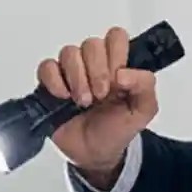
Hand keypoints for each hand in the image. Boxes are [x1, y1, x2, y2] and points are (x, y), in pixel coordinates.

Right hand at [36, 26, 159, 186]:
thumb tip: (123, 73)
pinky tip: (63, 97)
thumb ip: (145, 85)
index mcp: (117, 63)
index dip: (116, 55)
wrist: (95, 154)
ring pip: (69, 53)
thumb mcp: (144, 110)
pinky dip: (55, 81)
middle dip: (97, 72)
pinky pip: (47, 67)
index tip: (117, 81)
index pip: (115, 37)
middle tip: (100, 96)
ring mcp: (71, 71)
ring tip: (83, 102)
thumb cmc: (118, 129)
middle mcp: (93, 63)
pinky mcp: (51, 83)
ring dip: (77, 78)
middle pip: (91, 44)